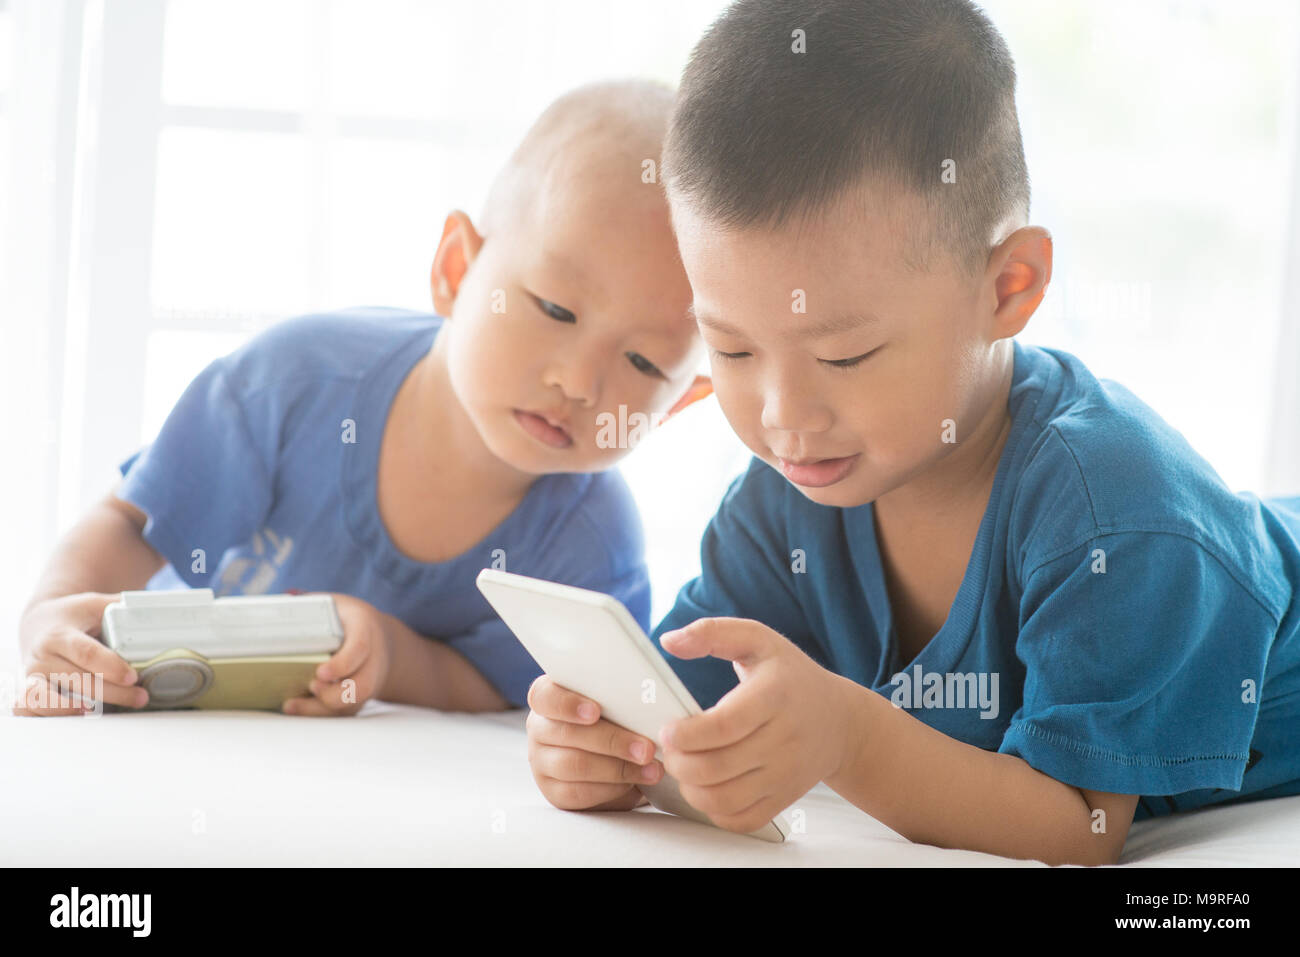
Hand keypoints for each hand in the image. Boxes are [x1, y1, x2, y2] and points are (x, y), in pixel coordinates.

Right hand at [15, 592, 145, 714]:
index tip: (133, 676)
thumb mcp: (94, 604)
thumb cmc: (74, 616)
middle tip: (141, 696)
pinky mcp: (29, 691)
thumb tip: (158, 608)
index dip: (110, 666)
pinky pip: (32, 710)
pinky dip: (54, 715)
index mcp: (60, 634)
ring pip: (50, 699)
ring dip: (78, 708)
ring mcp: (33, 677)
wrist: (38, 625)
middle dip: (113, 692)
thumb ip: (120, 607)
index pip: (85, 653)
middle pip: (77, 680)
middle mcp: (42, 657)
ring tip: (108, 711)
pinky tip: (82, 715)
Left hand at [282, 593, 391, 716]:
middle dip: (334, 694)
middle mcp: (373, 659)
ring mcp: (368, 681)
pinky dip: (319, 715)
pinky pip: (343, 713)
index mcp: (365, 628)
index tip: (320, 672)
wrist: (380, 640)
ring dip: (321, 710)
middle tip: (310, 686)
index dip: (342, 664)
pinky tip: (296, 709)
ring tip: (290, 704)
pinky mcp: (358, 698)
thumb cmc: (346, 619)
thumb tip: (280, 601)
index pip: (360, 649)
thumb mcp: (334, 604)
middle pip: (362, 686)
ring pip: (352, 705)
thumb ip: (309, 603)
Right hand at [525, 674, 661, 810]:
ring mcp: (542, 762)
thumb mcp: (614, 705)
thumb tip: (645, 703)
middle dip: (612, 741)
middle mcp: (540, 728)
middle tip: (646, 749)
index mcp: (549, 698)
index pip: (544, 695)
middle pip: (567, 733)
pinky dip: (610, 789)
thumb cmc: (615, 722)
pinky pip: (578, 793)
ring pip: (574, 765)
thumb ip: (618, 700)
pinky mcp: (553, 791)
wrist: (615, 759)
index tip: (596, 711)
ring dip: (617, 768)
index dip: (568, 704)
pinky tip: (632, 783)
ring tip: (649, 768)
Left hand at [657, 617, 856, 834]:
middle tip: (669, 749)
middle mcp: (784, 738)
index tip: (668, 729)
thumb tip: (669, 641)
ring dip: (690, 789)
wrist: (840, 721)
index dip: (686, 734)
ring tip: (683, 768)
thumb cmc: (790, 676)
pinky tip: (706, 788)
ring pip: (724, 799)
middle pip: (717, 767)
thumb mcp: (757, 640)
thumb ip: (711, 633)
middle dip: (678, 763)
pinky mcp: (784, 798)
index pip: (723, 726)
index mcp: (775, 695)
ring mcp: (786, 773)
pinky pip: (741, 819)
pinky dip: (713, 811)